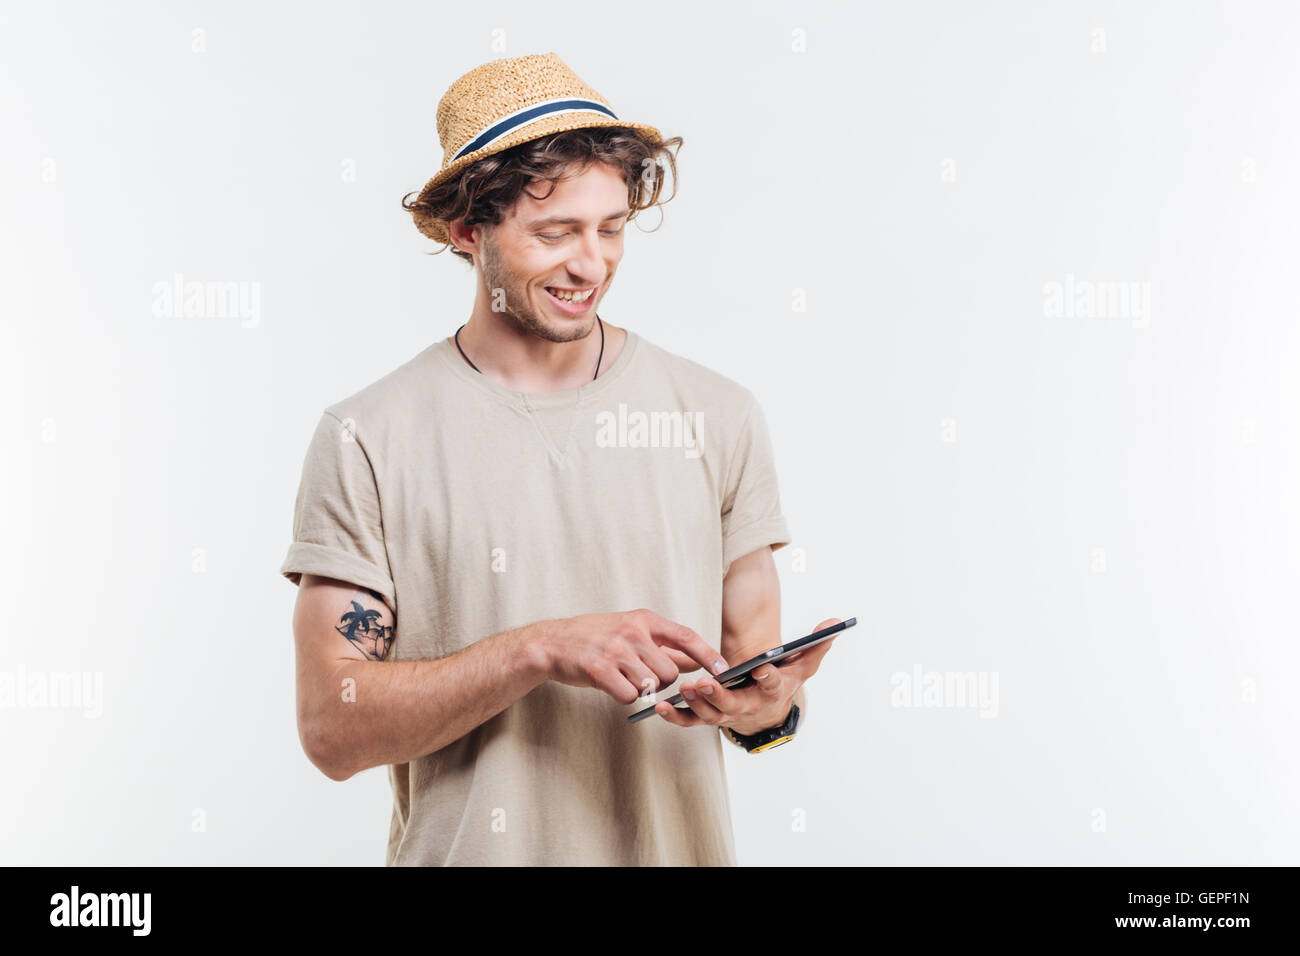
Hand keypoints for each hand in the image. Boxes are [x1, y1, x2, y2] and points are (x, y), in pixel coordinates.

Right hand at [535, 609, 728, 704]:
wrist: (553, 643)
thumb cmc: (595, 637)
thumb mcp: (631, 631)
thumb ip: (661, 645)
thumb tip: (693, 660)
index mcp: (644, 619)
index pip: (686, 636)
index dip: (707, 654)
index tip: (723, 669)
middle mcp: (632, 632)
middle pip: (670, 671)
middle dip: (662, 682)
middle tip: (642, 676)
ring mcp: (616, 650)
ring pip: (651, 685)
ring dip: (642, 689)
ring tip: (623, 677)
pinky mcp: (600, 670)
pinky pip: (629, 695)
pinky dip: (624, 696)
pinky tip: (611, 684)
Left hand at [655, 617, 840, 735]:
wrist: (766, 710)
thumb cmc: (783, 681)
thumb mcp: (803, 664)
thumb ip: (816, 644)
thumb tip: (835, 622)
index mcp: (772, 691)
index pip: (772, 684)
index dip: (768, 677)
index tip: (762, 668)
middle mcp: (748, 706)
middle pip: (733, 705)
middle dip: (719, 695)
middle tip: (705, 683)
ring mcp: (725, 714)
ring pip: (709, 714)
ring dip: (695, 703)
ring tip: (684, 688)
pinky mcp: (707, 717)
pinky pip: (689, 720)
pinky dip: (675, 716)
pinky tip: (660, 707)